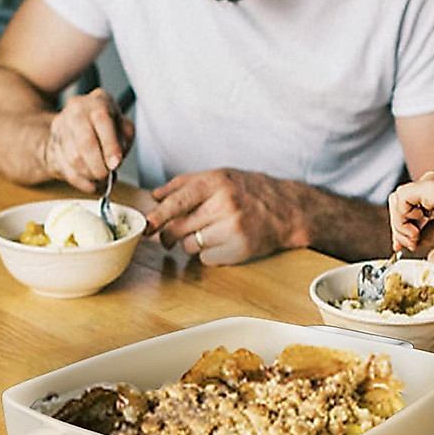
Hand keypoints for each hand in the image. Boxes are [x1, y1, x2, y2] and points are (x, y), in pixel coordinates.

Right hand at [45, 89, 133, 192]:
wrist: (74, 127)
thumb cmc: (103, 127)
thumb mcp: (122, 126)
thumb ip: (124, 140)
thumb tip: (115, 160)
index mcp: (97, 101)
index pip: (102, 121)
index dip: (110, 146)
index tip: (115, 163)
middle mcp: (76, 111)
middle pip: (85, 142)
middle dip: (99, 165)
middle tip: (106, 175)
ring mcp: (61, 128)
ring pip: (74, 159)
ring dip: (90, 174)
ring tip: (99, 178)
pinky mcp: (52, 145)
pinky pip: (66, 169)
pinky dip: (81, 181)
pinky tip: (90, 183)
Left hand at [145, 168, 295, 264]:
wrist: (287, 209)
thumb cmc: (248, 191)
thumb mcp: (218, 176)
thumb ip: (184, 183)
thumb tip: (155, 197)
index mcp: (216, 182)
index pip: (178, 201)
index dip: (158, 216)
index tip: (146, 227)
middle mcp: (225, 204)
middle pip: (178, 228)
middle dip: (168, 235)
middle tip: (168, 236)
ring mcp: (233, 229)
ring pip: (189, 246)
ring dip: (192, 243)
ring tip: (209, 232)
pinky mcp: (239, 249)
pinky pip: (206, 259)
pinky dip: (208, 254)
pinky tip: (222, 242)